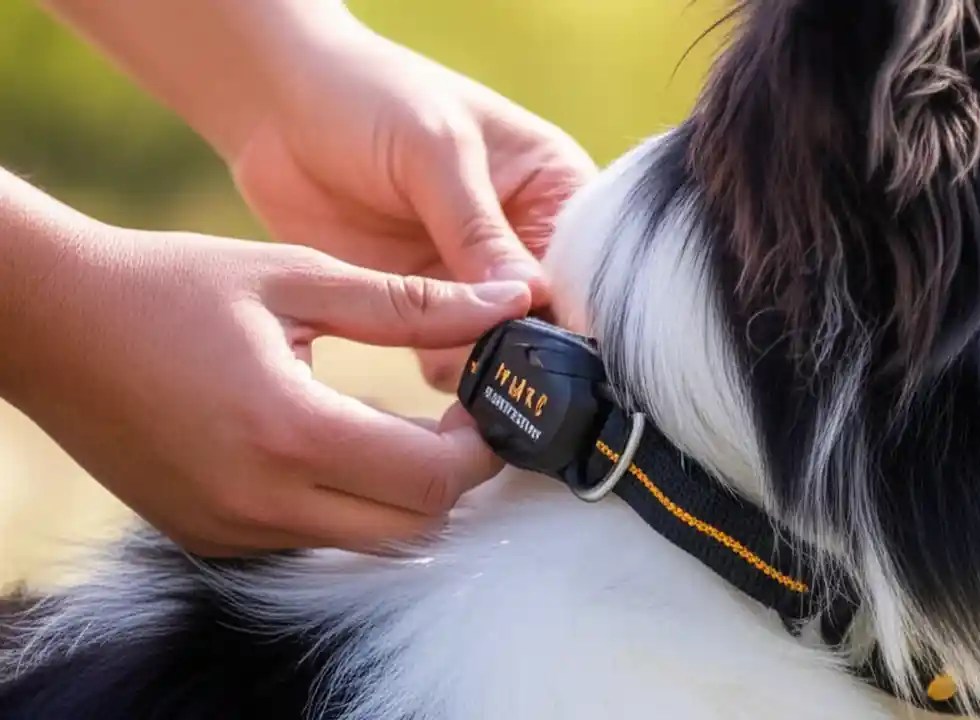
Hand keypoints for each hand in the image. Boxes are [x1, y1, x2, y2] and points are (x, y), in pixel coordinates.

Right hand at [2, 224, 530, 555]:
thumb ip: (412, 302)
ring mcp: (230, 531)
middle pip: (410, 530)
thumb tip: (508, 302)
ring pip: (364, 545)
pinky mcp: (209, 538)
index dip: (480, 447)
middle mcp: (260, 502)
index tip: (484, 401)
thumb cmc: (170, 285)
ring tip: (397, 425)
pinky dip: (346, 504)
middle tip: (454, 419)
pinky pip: (310, 541)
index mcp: (288, 431)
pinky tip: (337, 444)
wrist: (48, 321)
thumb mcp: (298, 277)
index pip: (431, 481)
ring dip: (401, 496)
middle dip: (452, 478)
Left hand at [229, 25, 596, 388]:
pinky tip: (427, 368)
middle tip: (496, 362)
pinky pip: (449, 356)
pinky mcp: (423, 305)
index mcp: (553, 189)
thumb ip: (479, 229)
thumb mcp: (434, 151)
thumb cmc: (367, 97)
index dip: (577, 308)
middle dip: (530, 346)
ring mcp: (473, 278)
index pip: (587, 264)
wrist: (276, 106)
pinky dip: (443, 371)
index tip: (555, 347)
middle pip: (551, 315)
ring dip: (485, 364)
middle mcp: (524, 240)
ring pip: (502, 344)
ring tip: (455, 362)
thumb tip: (529, 300)